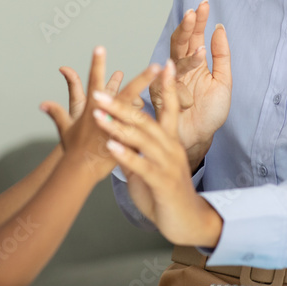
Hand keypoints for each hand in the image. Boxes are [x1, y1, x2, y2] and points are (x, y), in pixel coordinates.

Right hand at [41, 47, 160, 179]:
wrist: (80, 170)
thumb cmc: (73, 148)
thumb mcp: (65, 127)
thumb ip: (56, 112)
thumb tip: (42, 103)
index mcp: (92, 108)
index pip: (94, 81)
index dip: (96, 64)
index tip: (100, 47)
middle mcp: (106, 114)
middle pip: (126, 93)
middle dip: (142, 78)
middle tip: (156, 65)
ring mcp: (118, 127)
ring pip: (140, 110)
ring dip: (155, 100)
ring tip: (166, 86)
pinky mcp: (126, 140)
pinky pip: (141, 130)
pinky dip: (153, 122)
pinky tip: (167, 116)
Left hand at [93, 60, 223, 246]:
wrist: (188, 222)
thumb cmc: (167, 194)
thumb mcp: (150, 168)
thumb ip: (137, 152)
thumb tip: (119, 140)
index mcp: (169, 141)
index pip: (169, 107)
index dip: (166, 85)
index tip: (162, 62)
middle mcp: (170, 148)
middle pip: (146, 120)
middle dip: (121, 104)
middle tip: (99, 92)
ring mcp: (168, 165)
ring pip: (142, 139)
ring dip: (118, 126)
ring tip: (98, 116)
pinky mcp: (162, 182)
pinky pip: (142, 166)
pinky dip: (125, 155)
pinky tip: (111, 147)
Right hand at [150, 0, 231, 170]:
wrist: (199, 138)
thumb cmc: (209, 113)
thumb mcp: (223, 81)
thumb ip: (221, 56)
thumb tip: (219, 28)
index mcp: (193, 62)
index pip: (194, 36)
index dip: (198, 21)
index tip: (204, 4)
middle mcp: (179, 67)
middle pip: (180, 41)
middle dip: (187, 26)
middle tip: (193, 12)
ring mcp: (168, 79)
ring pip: (174, 56)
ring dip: (186, 47)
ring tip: (198, 41)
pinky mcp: (160, 93)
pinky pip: (167, 80)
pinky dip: (178, 73)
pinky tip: (189, 61)